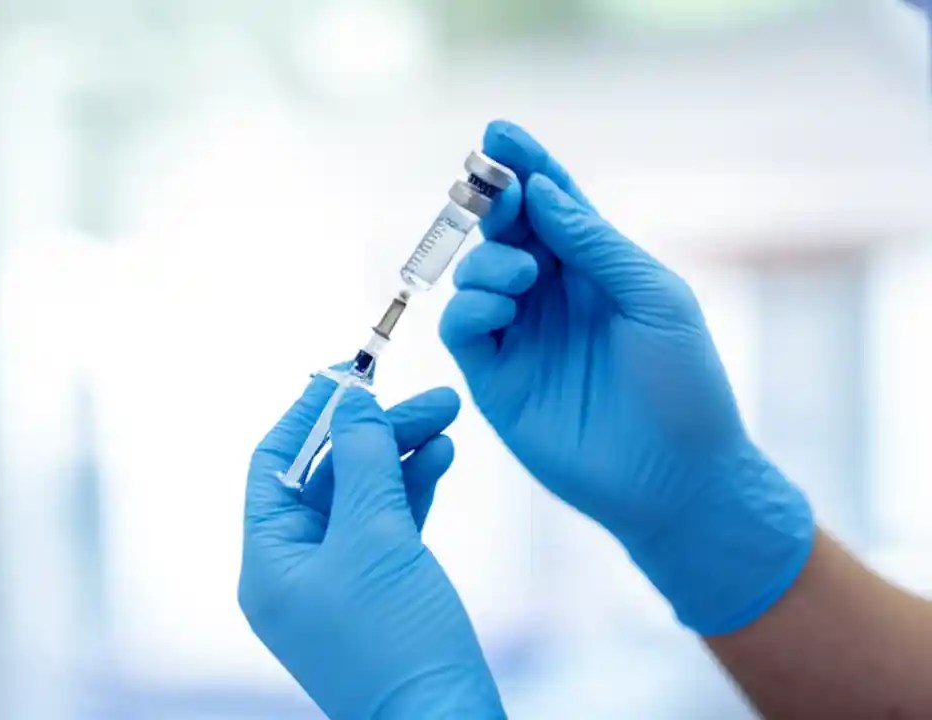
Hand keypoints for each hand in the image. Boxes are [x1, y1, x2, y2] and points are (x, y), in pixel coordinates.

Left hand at [240, 381, 504, 718]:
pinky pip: (388, 528)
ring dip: (402, 456)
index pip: (273, 466)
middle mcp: (294, 573)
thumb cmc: (398, 641)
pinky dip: (413, 492)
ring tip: (448, 417)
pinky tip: (442, 459)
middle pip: (327, 477)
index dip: (308, 416)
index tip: (347, 374)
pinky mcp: (380, 597)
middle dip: (377, 433)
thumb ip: (364, 462)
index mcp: (268, 563)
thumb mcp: (376, 538)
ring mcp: (338, 586)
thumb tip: (351, 402)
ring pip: (364, 499)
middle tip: (433, 398)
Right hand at [439, 120, 814, 634]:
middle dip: (493, 200)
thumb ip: (594, 245)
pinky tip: (500, 305)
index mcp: (595, 270)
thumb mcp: (652, 298)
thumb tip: (543, 191)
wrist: (676, 479)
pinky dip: (469, 306)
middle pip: (506, 230)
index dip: (526, 165)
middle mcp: (551, 297)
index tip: (498, 132)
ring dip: (489, 258)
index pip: (553, 205)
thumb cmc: (685, 386)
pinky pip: (461, 328)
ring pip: (475, 274)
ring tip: (523, 272)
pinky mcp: (495, 379)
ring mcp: (520, 338)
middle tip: (493, 185)